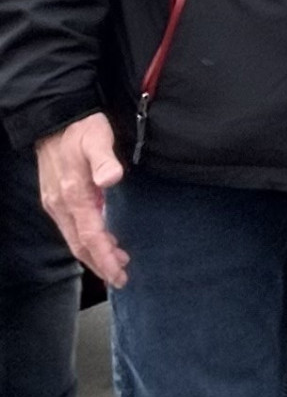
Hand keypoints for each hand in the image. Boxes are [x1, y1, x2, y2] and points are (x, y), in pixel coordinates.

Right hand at [36, 113, 127, 288]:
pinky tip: (103, 241)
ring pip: (74, 238)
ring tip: (116, 265)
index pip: (90, 236)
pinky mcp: (57, 198)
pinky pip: (72, 228)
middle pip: (80, 244)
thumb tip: (111, 179)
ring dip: (94, 254)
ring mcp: (56, 202)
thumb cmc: (80, 128)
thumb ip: (104, 160)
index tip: (120, 274)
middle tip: (121, 278)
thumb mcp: (96, 138)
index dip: (105, 257)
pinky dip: (87, 241)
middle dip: (100, 264)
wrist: (55, 118)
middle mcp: (60, 204)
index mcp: (72, 195)